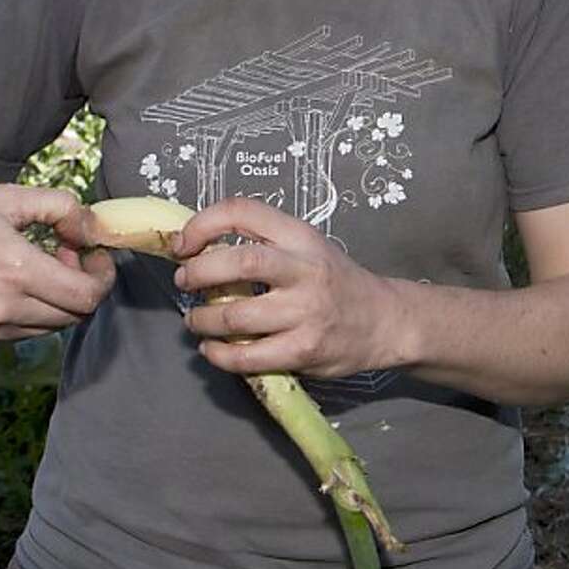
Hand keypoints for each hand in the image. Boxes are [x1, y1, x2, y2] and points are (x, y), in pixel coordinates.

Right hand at [0, 185, 114, 345]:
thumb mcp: (6, 198)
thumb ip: (60, 207)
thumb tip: (92, 226)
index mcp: (16, 272)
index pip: (88, 296)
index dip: (103, 275)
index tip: (94, 253)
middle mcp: (4, 309)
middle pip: (75, 315)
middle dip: (84, 284)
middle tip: (66, 253)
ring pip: (51, 327)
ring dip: (60, 300)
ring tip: (40, 264)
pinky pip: (23, 332)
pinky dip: (34, 311)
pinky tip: (16, 282)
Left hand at [174, 197, 404, 378]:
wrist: (385, 320)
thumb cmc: (336, 281)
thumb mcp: (306, 247)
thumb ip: (262, 243)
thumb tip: (196, 249)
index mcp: (300, 236)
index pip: (243, 212)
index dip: (202, 224)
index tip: (183, 245)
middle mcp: (305, 269)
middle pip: (239, 261)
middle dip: (198, 273)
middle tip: (186, 282)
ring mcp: (306, 312)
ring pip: (235, 315)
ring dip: (202, 319)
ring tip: (197, 320)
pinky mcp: (304, 350)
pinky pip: (247, 357)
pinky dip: (219, 355)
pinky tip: (214, 350)